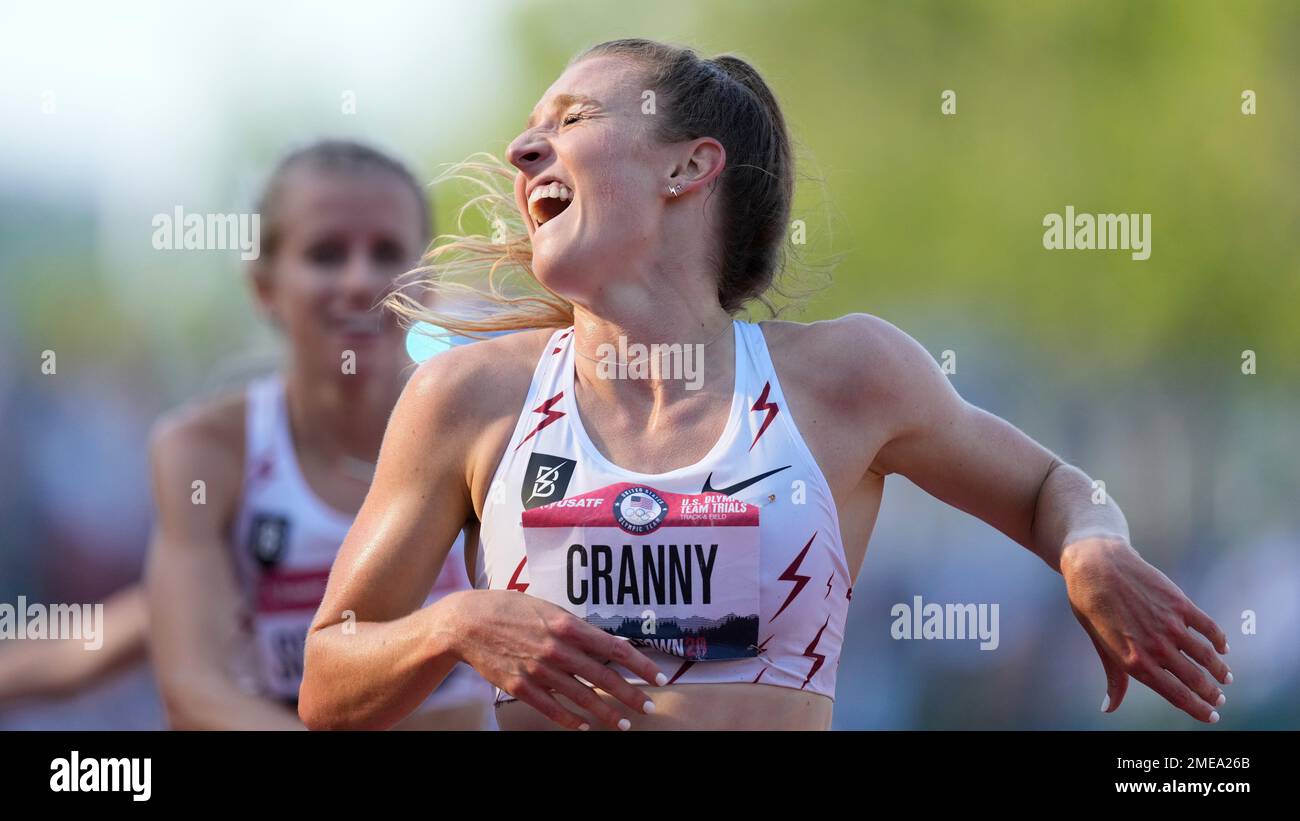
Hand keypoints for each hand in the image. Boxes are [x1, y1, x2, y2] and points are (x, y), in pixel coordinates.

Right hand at [444, 589, 667, 729]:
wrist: (467, 622)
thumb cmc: (509, 609)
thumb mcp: (547, 608)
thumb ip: (574, 627)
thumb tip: (601, 644)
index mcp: (567, 625)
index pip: (616, 648)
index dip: (641, 665)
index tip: (659, 677)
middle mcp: (557, 649)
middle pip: (604, 678)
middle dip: (631, 695)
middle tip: (648, 707)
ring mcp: (539, 671)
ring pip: (582, 698)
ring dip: (606, 714)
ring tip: (622, 724)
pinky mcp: (521, 687)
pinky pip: (553, 709)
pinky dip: (572, 720)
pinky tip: (585, 727)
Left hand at [1061, 537, 1231, 722]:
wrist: (1096, 566)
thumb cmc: (1092, 607)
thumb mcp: (1100, 645)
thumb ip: (1114, 678)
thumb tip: (1108, 708)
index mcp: (1136, 662)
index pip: (1177, 695)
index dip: (1198, 709)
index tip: (1211, 717)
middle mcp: (1156, 647)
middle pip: (1195, 679)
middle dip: (1212, 694)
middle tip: (1220, 700)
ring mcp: (1170, 625)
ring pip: (1206, 656)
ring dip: (1220, 671)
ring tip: (1226, 679)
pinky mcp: (1179, 603)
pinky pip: (1208, 627)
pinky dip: (1219, 640)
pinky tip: (1223, 648)